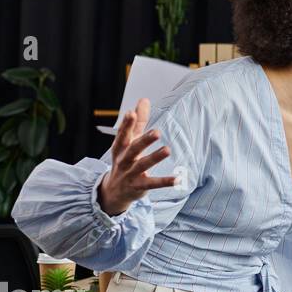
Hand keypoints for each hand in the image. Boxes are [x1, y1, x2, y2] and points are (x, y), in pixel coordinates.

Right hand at [97, 98, 176, 216]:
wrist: (114, 191)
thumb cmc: (125, 160)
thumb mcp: (129, 142)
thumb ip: (139, 121)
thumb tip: (144, 100)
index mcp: (121, 148)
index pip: (123, 134)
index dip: (126, 124)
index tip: (131, 113)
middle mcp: (124, 160)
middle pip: (133, 149)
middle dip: (144, 140)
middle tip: (157, 132)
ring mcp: (130, 174)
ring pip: (143, 165)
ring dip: (155, 158)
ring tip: (167, 150)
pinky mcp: (139, 186)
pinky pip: (153, 184)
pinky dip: (165, 182)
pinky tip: (178, 179)